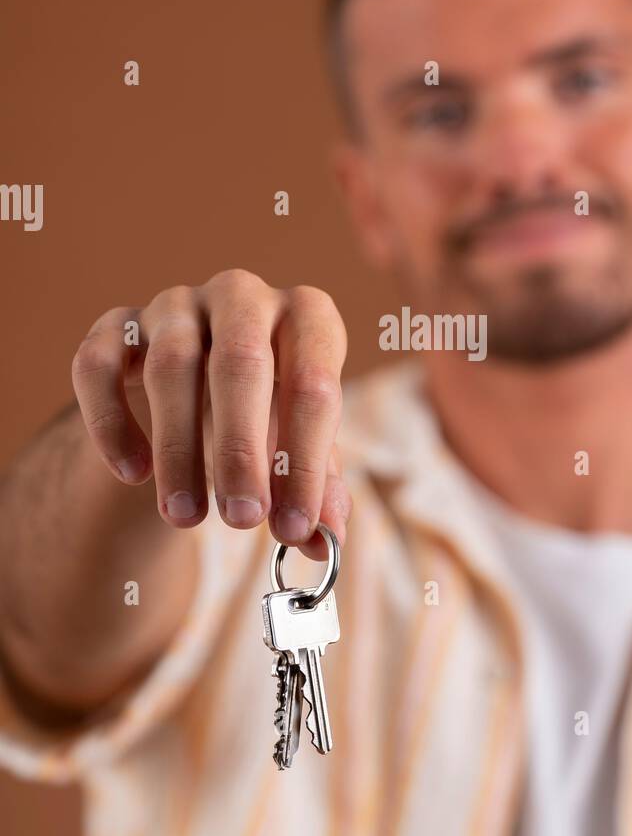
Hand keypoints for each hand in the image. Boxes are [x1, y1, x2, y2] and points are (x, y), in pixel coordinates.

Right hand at [71, 270, 350, 556]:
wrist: (197, 385)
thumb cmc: (268, 413)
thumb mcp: (299, 446)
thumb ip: (317, 488)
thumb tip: (328, 540)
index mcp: (307, 314)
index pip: (314, 383)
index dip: (306, 461)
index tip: (294, 528)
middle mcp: (243, 295)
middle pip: (241, 361)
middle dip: (242, 449)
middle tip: (242, 519)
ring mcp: (177, 305)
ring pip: (171, 366)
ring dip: (178, 449)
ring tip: (185, 517)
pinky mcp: (119, 325)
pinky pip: (99, 365)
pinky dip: (112, 423)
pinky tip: (132, 474)